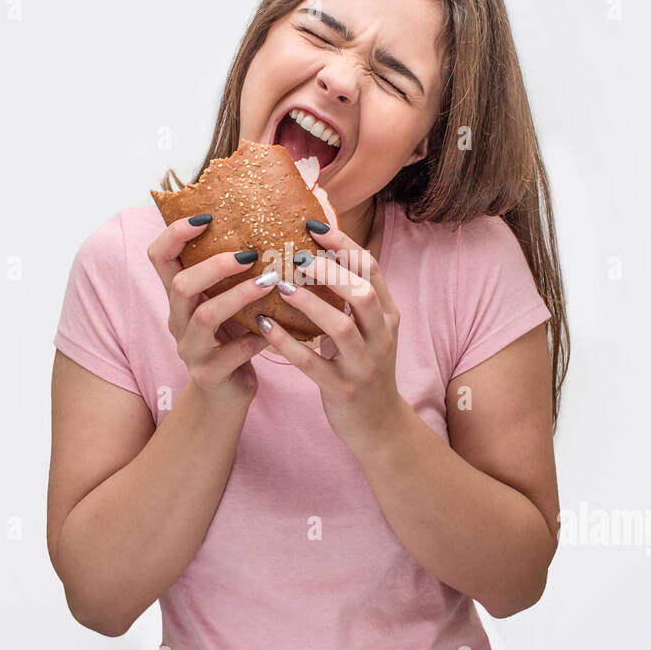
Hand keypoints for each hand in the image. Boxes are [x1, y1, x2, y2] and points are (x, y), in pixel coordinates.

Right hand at [147, 215, 277, 405]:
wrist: (225, 394)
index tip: (206, 217)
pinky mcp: (209, 374)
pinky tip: (275, 331)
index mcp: (179, 297)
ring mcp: (190, 349)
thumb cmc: (230, 339)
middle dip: (214, 266)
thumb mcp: (225, 303)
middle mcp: (177, 320)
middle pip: (180, 285)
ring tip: (270, 282)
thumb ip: (233, 274)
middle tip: (248, 254)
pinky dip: (257, 339)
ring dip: (239, 295)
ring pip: (205, 316)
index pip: (159, 256)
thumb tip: (271, 225)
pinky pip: (233, 353)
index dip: (175, 233)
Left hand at [255, 221, 404, 448]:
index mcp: (387, 315)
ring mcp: (363, 365)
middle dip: (330, 271)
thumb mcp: (368, 329)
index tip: (314, 225)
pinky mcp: (343, 389)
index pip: (371, 269)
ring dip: (309, 304)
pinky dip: (286, 343)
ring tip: (280, 287)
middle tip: (295, 256)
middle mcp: (381, 336)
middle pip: (362, 293)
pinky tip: (263, 326)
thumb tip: (316, 253)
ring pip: (340, 327)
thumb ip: (351, 297)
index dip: (343, 244)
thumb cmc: (365, 367)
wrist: (378, 424)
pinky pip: (312, 363)